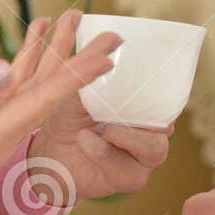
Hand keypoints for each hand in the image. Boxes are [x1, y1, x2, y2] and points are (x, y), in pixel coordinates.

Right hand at [0, 10, 121, 203]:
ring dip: (56, 54)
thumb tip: (5, 70)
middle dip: (82, 65)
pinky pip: (12, 84)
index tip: (106, 58)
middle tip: (115, 38)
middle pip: (49, 95)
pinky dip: (27, 58)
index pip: (42, 103)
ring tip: (79, 21)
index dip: (76, 78)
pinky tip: (39, 33)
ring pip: (33, 86)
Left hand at [29, 62, 173, 205]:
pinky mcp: (131, 179)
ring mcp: (143, 158)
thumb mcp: (78, 87)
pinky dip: (104, 152)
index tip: (152, 71)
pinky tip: (86, 140)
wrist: (47, 156)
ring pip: (155, 146)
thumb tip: (111, 36)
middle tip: (122, 103)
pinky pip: (128, 167)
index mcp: (143, 107)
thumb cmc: (67, 118)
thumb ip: (95, 65)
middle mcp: (150, 132)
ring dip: (126, 135)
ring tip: (103, 127)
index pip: (167, 96)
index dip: (165, 86)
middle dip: (147, 113)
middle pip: (167, 122)